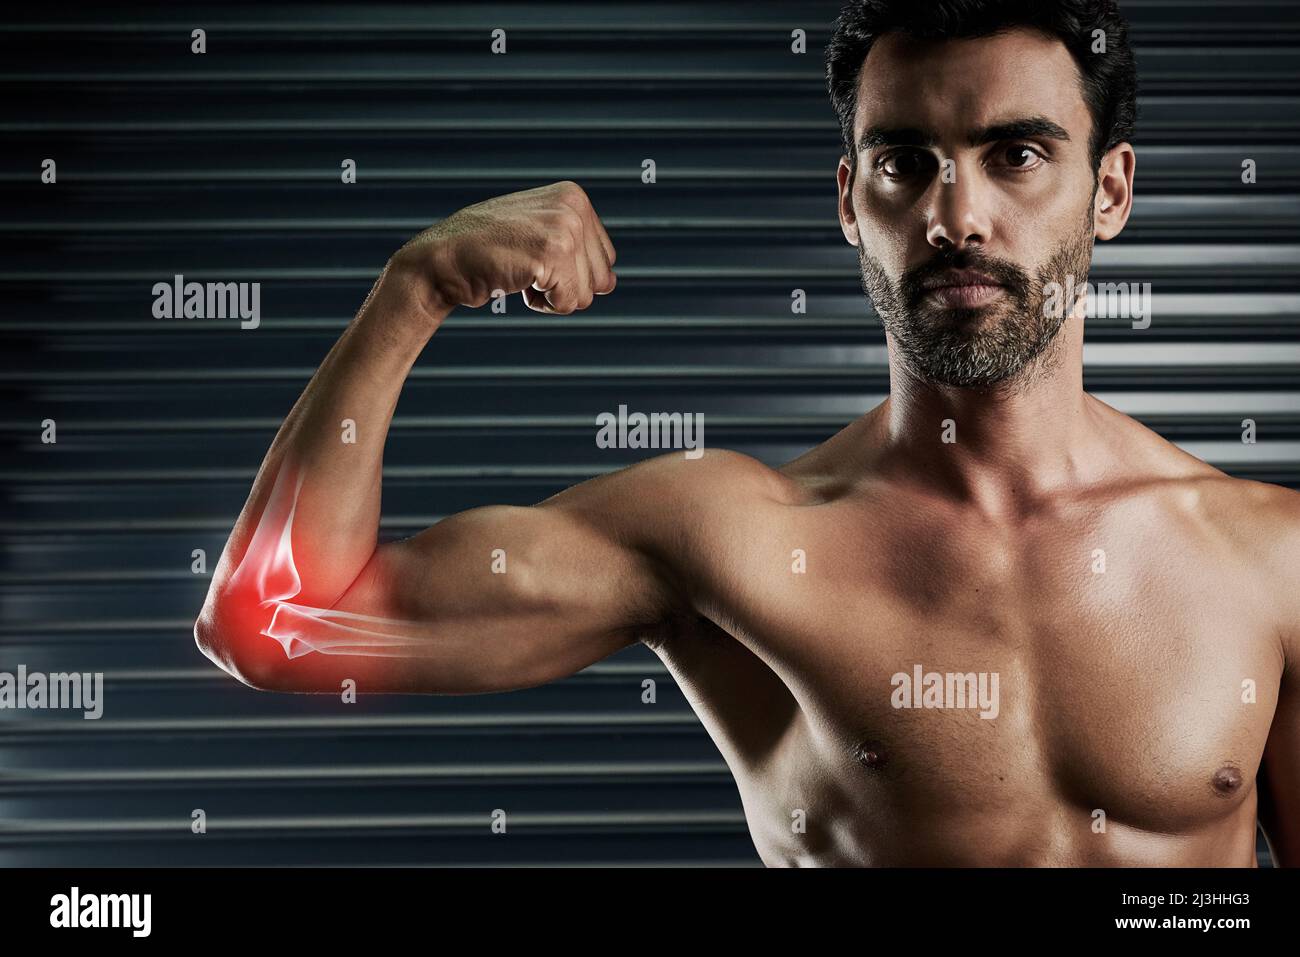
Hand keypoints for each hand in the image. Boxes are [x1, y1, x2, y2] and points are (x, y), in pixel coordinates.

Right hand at [391, 180, 617, 318]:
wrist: (442, 259)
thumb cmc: (486, 251)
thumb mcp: (537, 235)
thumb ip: (577, 251)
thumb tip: (611, 284)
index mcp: (573, 195)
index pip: (605, 258)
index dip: (570, 272)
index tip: (533, 255)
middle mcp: (573, 205)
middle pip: (602, 278)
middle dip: (566, 285)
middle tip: (525, 264)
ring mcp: (565, 227)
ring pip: (587, 294)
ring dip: (551, 295)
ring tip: (519, 269)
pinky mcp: (553, 254)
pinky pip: (568, 303)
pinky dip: (542, 305)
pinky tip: (516, 280)